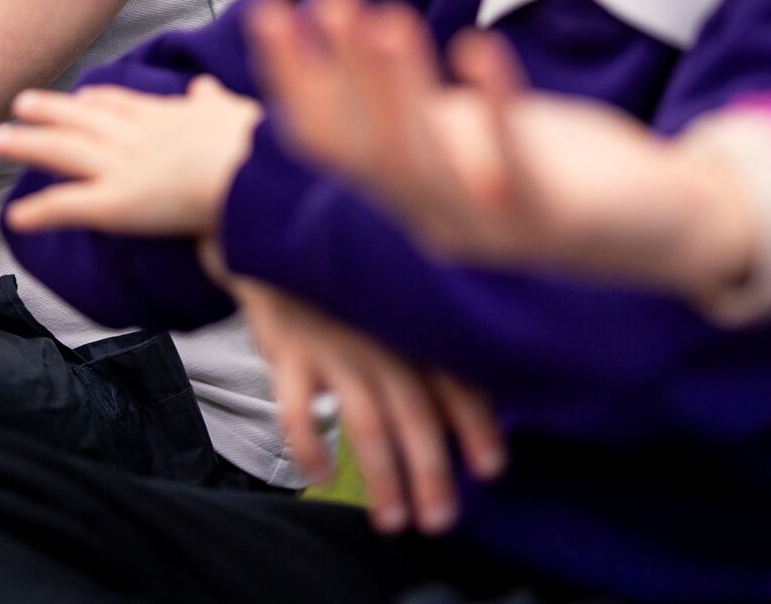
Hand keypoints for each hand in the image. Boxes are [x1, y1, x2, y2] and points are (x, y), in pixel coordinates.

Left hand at [0, 77, 261, 237]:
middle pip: (83, 120)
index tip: (82, 95)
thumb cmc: (255, 147)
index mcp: (165, 117)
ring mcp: (121, 167)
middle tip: (20, 103)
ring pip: (63, 152)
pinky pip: (69, 207)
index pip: (123, 105)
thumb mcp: (236, 111)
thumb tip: (207, 84)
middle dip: (50, 111)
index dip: (99, 101)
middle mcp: (135, 136)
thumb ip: (216, 102)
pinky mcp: (116, 203)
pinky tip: (14, 218)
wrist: (253, 172)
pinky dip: (40, 212)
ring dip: (28, 145)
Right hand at [233, 276, 502, 534]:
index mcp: (416, 334)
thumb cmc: (354, 302)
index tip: (490, 470)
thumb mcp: (398, 318)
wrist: (280, 247)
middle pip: (413, 411)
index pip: (456, 381)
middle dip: (430, 471)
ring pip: (364, 419)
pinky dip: (308, 444)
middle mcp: (381, 342)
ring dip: (381, 474)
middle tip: (439, 523)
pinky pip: (295, 406)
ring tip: (392, 521)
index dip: (476, 425)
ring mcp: (333, 348)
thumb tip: (481, 433)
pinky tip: (320, 476)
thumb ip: (434, 364)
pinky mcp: (288, 354)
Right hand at [245, 0, 750, 292]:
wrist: (671, 230)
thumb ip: (408, 107)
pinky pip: (515, 167)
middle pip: (364, 150)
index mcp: (407, 193)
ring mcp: (491, 227)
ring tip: (387, 18)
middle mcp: (433, 218)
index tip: (272, 9)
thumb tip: (344, 36)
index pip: (327, 140)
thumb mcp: (467, 136)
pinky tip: (480, 47)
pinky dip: (495, 107)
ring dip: (397, 91)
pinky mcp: (554, 221)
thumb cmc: (558, 169)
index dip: (293, 78)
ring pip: (421, 164)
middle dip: (340, 75)